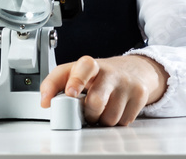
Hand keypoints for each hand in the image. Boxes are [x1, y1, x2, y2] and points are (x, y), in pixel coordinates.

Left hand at [39, 55, 167, 125]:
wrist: (131, 71)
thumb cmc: (96, 76)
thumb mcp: (74, 72)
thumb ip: (56, 84)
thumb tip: (45, 102)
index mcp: (90, 64)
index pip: (84, 68)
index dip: (76, 81)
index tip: (70, 93)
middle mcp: (110, 72)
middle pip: (96, 101)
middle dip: (89, 113)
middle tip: (87, 111)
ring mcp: (127, 83)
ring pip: (110, 117)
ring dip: (102, 120)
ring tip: (101, 109)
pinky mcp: (140, 95)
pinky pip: (124, 121)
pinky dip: (116, 121)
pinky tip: (115, 109)